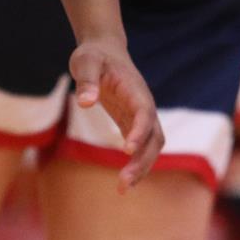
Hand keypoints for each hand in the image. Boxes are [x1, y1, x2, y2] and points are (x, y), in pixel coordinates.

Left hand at [68, 39, 163, 191]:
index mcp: (135, 89)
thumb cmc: (94, 55)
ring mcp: (141, 116)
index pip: (144, 113)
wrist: (104, 50)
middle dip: (142, 160)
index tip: (127, 149)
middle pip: (154, 137)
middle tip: (123, 182)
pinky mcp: (132, 123)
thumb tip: (85, 102)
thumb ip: (86, 80)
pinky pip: (140, 147)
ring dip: (142, 167)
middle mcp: (144, 105)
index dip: (139, 131)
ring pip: (151, 146)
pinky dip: (136, 164)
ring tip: (123, 188)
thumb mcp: (85, 61)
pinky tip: (124, 181)